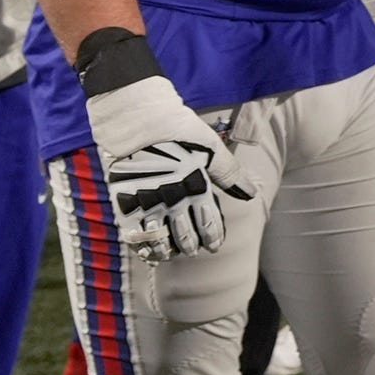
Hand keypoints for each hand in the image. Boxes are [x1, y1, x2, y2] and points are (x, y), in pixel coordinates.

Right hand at [88, 76, 253, 261]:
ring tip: (173, 254)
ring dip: (167, 249)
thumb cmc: (179, 130)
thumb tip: (251, 194)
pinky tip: (147, 252)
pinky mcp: (124, 200)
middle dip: (192, 245)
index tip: (215, 246)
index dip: (212, 237)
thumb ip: (230, 174)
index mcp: (196, 185)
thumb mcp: (212, 149)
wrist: (138, 120)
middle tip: (195, 252)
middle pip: (184, 233)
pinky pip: (133, 232)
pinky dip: (142, 246)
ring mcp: (146, 200)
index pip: (208, 221)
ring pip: (159, 237)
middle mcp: (172, 197)